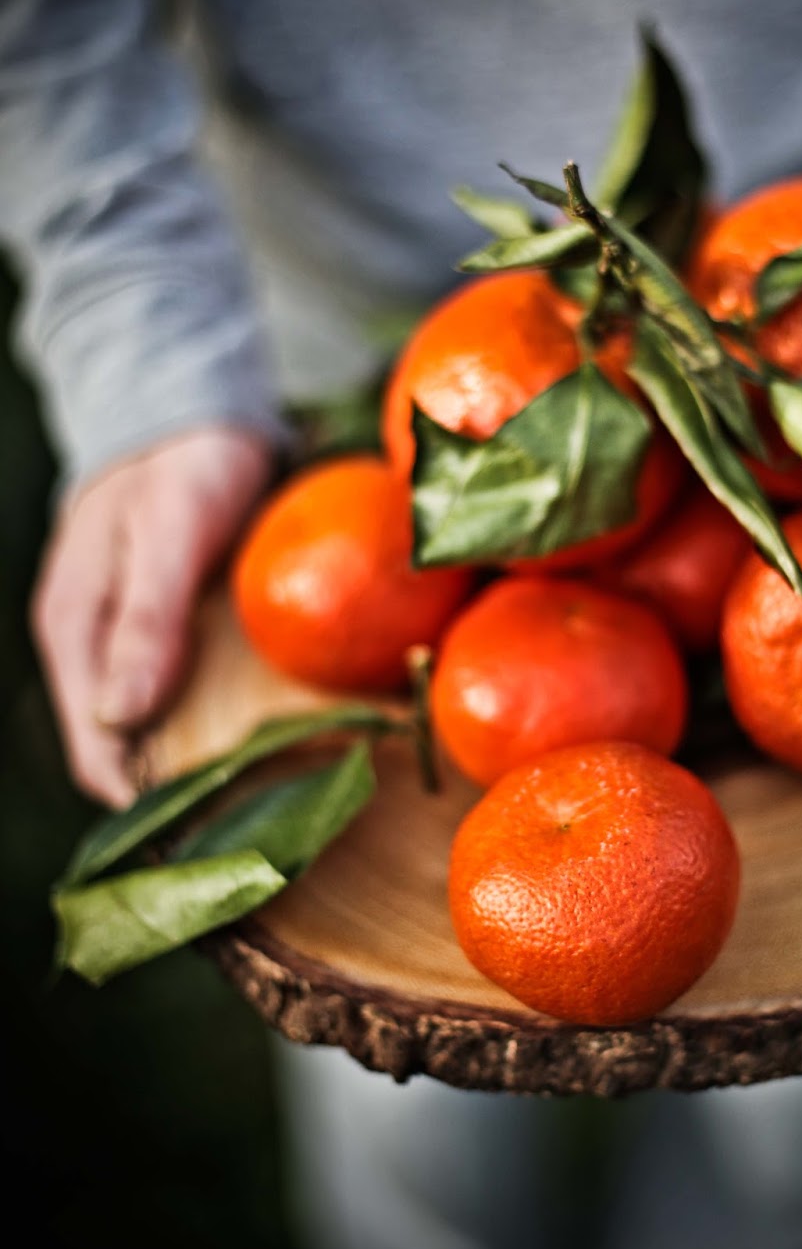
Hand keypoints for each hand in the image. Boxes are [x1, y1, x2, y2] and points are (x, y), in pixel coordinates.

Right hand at [32, 427, 274, 806]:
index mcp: (76, 631)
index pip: (97, 749)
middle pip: (131, 749)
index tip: (208, 837)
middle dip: (184, 792)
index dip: (144, 801)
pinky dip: (227, 718)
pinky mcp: (175, 629)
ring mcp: (137, 640)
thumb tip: (123, 717)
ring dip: (209, 761)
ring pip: (164, 726)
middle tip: (259, 828)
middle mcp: (99, 648)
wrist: (197, 410)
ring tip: (277, 796)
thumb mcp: (167, 534)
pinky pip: (195, 690)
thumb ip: (147, 619)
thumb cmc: (180, 466)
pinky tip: (278, 736)